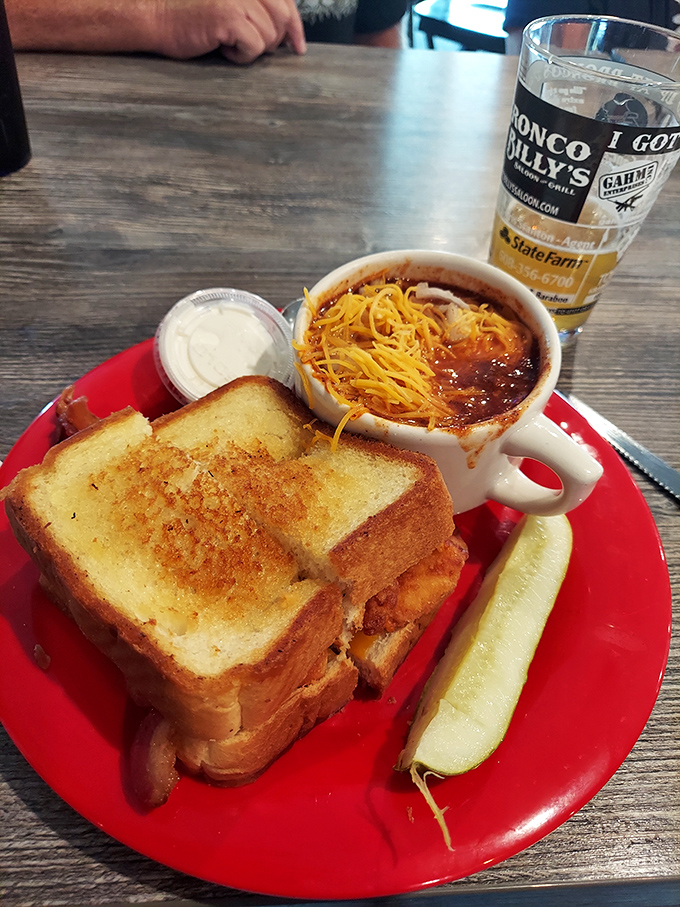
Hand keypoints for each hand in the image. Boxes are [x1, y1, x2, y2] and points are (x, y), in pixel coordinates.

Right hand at [154, 0, 306, 61]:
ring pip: (270, 36)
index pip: (285, 1)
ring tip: (230, 44)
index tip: (298, 45)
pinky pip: (255, 47)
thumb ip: (254, 5)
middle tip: (254, 49)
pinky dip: (242, 57)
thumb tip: (286, 29)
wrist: (156, 16)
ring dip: (253, 48)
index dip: (295, 25)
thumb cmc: (189, 13)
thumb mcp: (230, 3)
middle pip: (282, 19)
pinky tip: (224, 50)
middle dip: (274, 40)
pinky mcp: (231, 16)